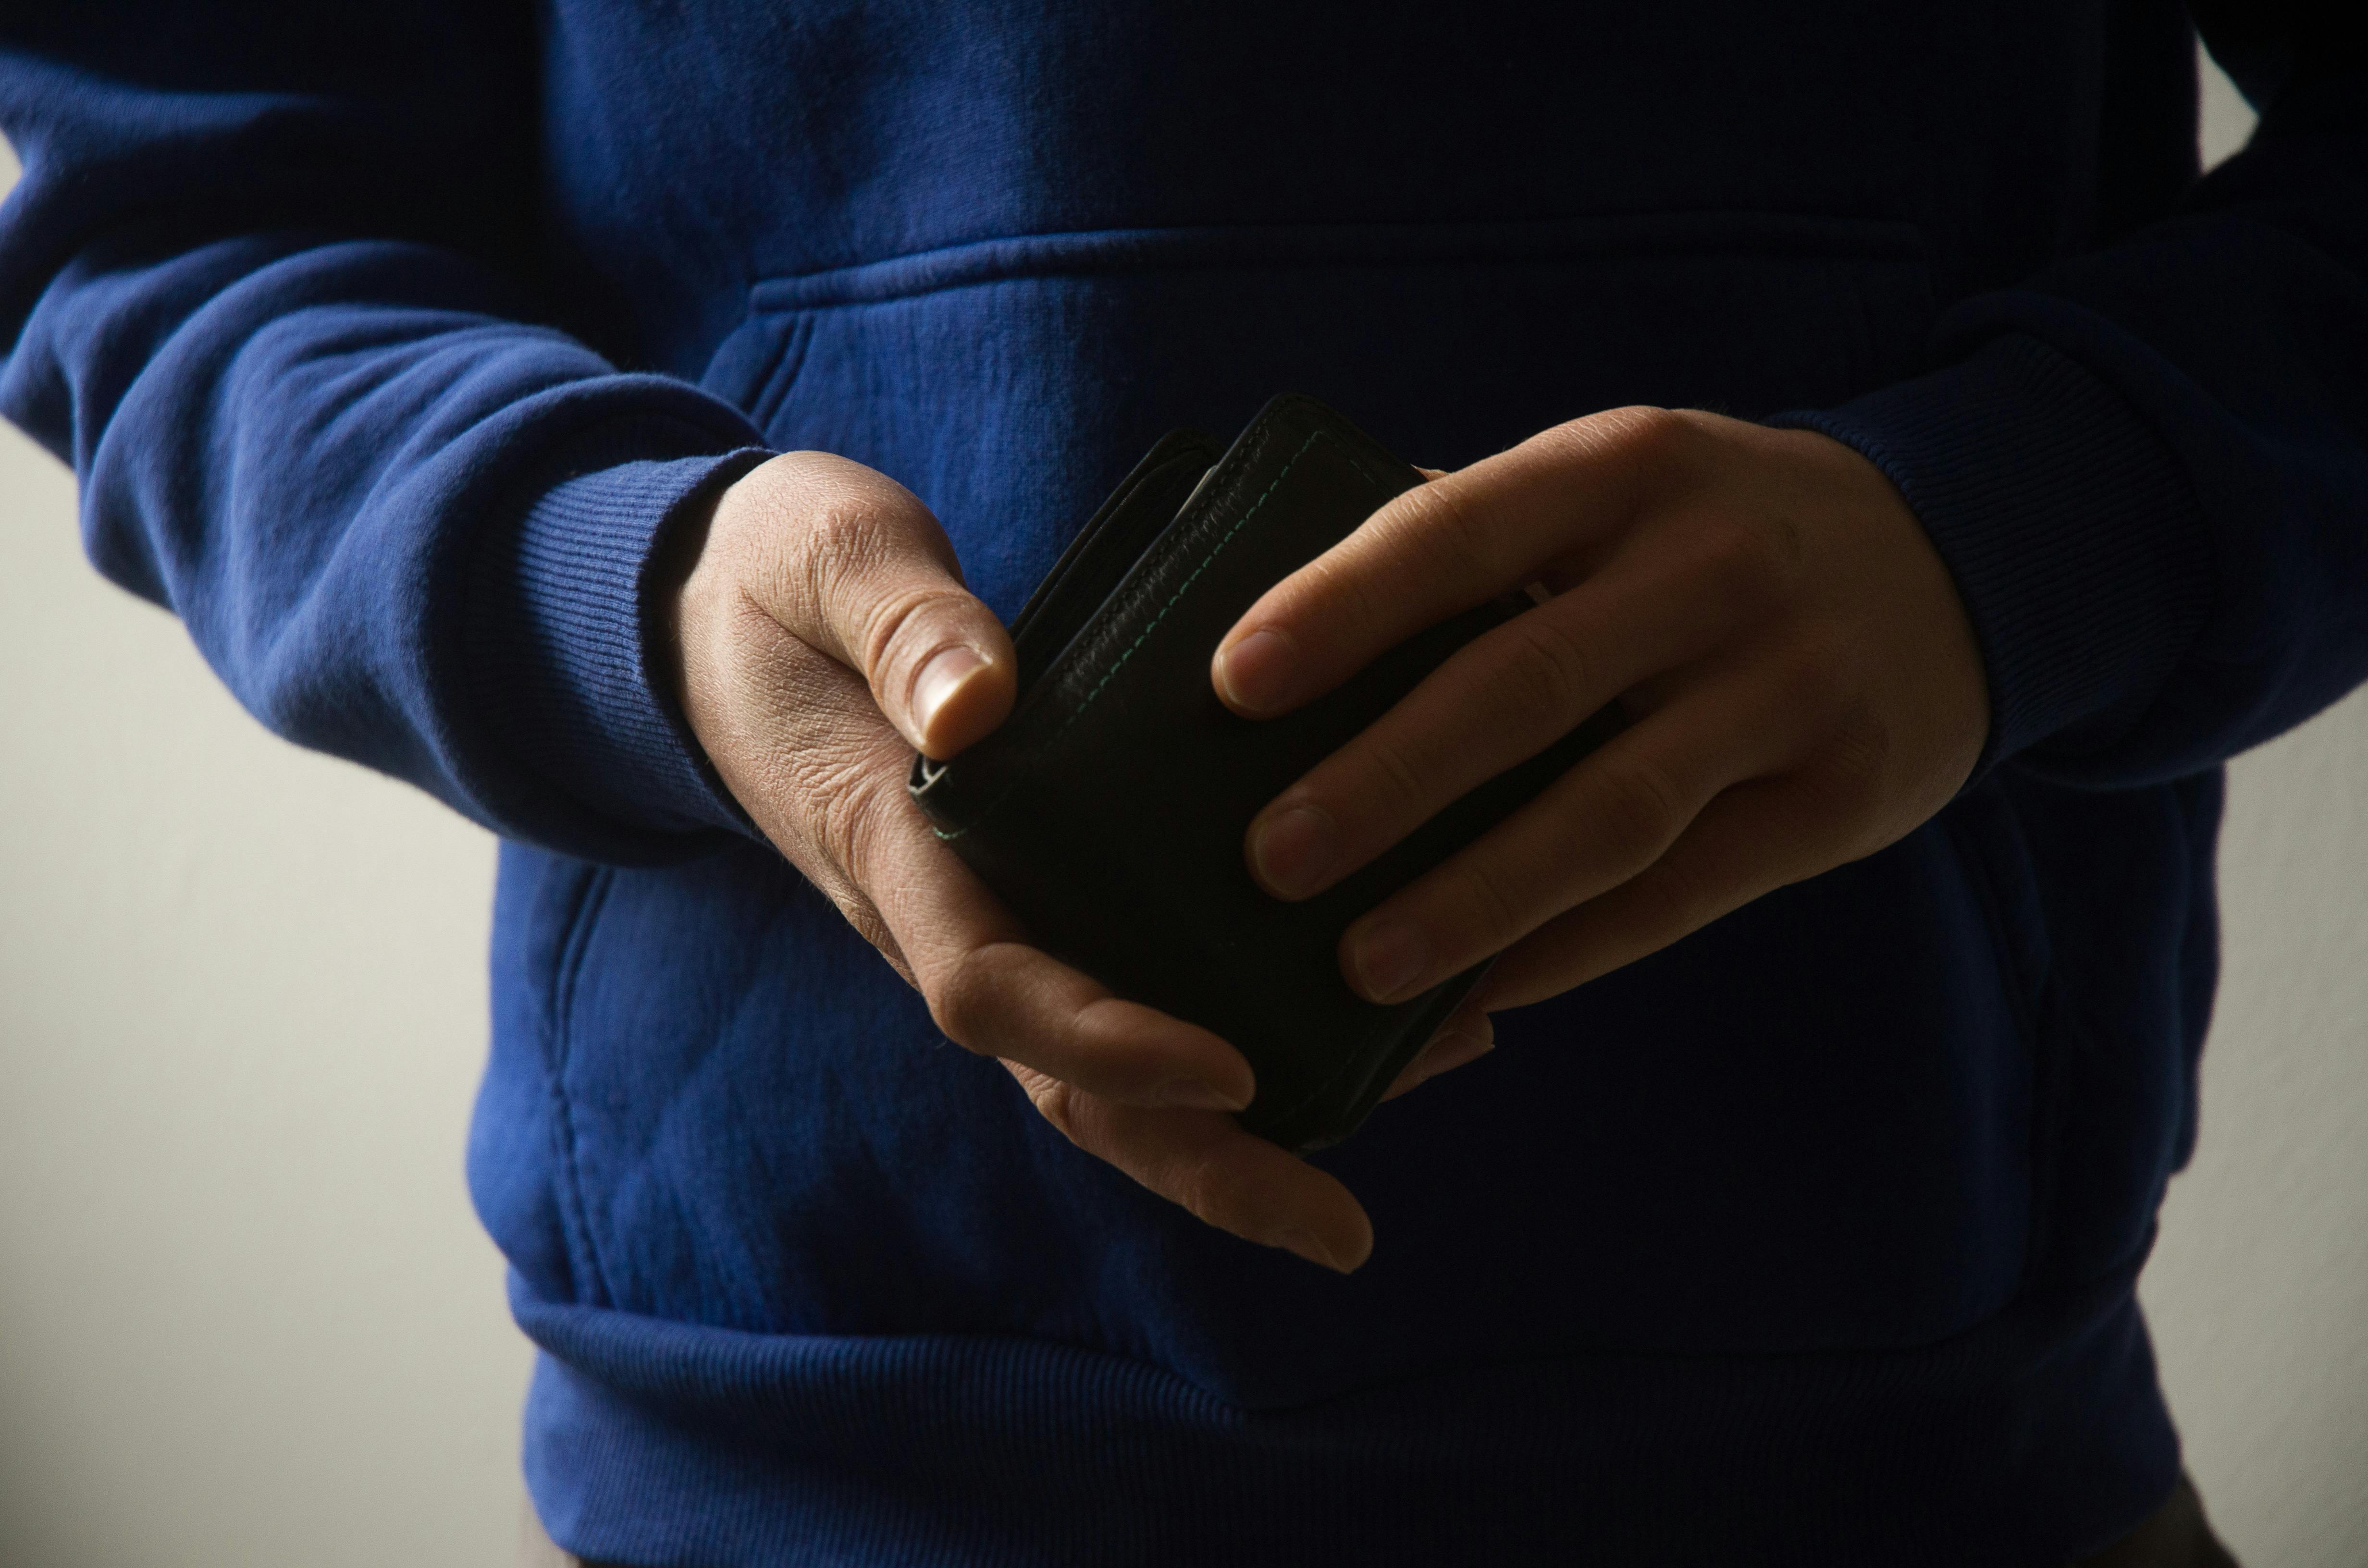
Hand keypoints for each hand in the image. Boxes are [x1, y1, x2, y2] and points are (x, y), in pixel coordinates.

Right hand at [664, 452, 1376, 1270]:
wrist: (729, 618)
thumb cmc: (785, 585)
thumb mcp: (832, 564)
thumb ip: (899, 626)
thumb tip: (979, 705)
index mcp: (897, 850)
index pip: (995, 988)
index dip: (1107, 1043)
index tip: (1230, 1067)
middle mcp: (957, 916)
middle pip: (1072, 1084)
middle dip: (1206, 1163)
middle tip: (1344, 1235)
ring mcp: (1003, 915)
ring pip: (1124, 1060)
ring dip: (1260, 1111)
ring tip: (1434, 1075)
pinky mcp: (1048, 888)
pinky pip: (1149, 976)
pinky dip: (1259, 1007)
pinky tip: (1386, 983)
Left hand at [1212, 408, 1988, 1066]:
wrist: (1956, 558)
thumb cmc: (1714, 530)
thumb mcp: (1617, 483)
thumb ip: (1479, 532)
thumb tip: (1276, 606)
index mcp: (1625, 468)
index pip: (1458, 532)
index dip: (1342, 607)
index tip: (1231, 683)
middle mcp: (1712, 567)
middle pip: (1524, 683)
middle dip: (1386, 780)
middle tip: (1267, 859)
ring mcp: (1789, 683)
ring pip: (1609, 807)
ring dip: (1475, 896)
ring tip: (1357, 964)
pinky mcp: (1843, 794)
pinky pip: (1687, 890)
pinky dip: (1575, 948)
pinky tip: (1481, 993)